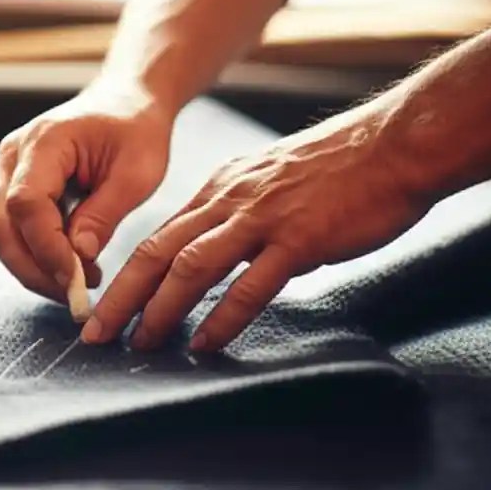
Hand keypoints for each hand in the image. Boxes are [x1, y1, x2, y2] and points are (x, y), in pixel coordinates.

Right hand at [0, 82, 174, 300]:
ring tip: (78, 283)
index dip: (47, 248)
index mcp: (44, 142)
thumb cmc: (136, 130)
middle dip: (32, 269)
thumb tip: (78, 259)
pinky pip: (12, 229)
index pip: (26, 204)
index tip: (77, 281)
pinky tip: (70, 267)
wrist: (127, 100)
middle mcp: (14, 155)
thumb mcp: (138, 173)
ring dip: (32, 267)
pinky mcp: (13, 185)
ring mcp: (7, 170)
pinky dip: (35, 255)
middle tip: (74, 296)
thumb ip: (104, 215)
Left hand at [81, 108, 430, 351]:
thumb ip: (241, 212)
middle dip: (120, 297)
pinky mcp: (298, 238)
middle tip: (95, 334)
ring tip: (139, 343)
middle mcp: (230, 201)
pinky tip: (205, 344)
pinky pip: (250, 284)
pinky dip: (222, 317)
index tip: (103, 307)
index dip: (124, 275)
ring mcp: (262, 218)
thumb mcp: (272, 180)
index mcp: (222, 189)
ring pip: (190, 267)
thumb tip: (223, 250)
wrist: (395, 145)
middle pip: (157, 251)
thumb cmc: (342, 169)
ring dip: (159, 309)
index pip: (158, 236)